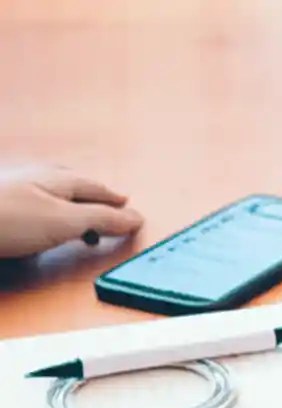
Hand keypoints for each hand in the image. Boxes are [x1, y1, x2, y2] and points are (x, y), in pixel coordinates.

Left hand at [0, 163, 143, 258]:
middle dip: (93, 195)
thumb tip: (134, 217)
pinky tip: (37, 218)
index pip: (97, 188)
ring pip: (50, 190)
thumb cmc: (7, 220)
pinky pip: (30, 201)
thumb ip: (102, 219)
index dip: (116, 202)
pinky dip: (45, 209)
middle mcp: (36, 176)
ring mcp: (13, 187)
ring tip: (78, 213)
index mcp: (58, 178)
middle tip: (109, 206)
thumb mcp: (65, 222)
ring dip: (69, 201)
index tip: (131, 212)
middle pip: (73, 183)